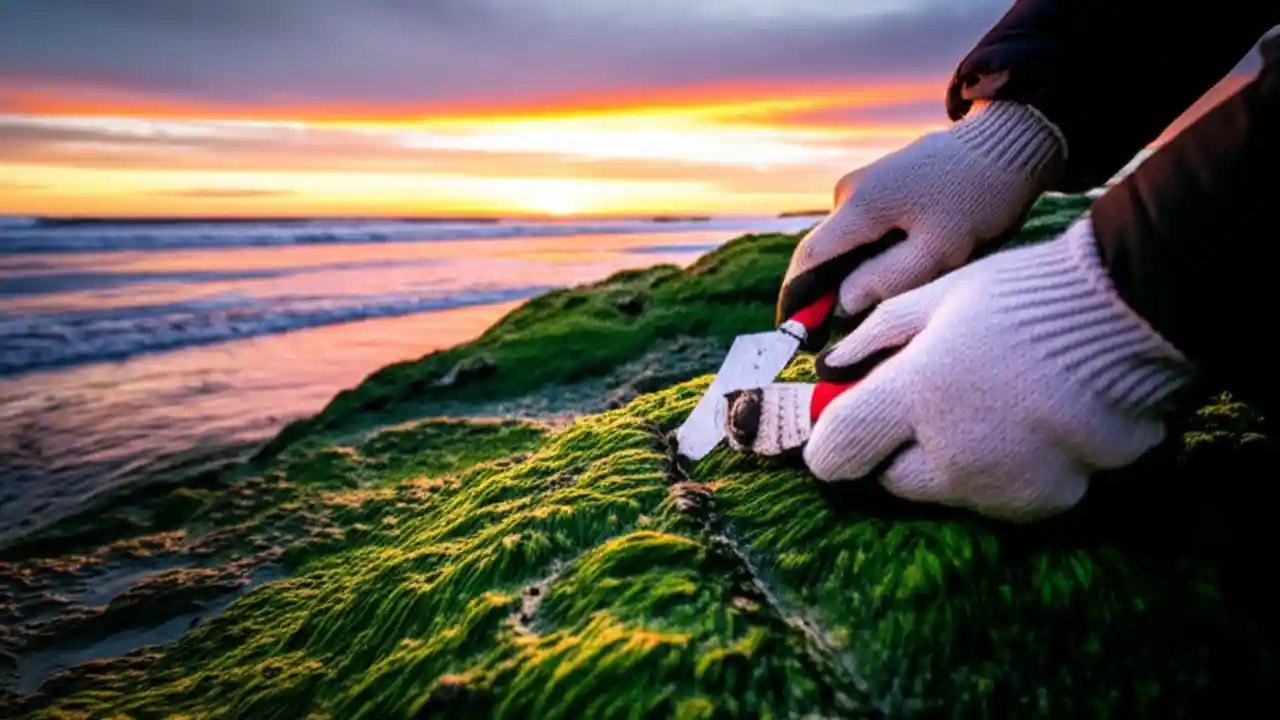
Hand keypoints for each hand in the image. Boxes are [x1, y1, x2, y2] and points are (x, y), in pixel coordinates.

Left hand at [732, 218, 1192, 521]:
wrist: (1129, 318)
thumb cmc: (1025, 296)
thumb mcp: (938, 295)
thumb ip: (875, 337)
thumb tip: (830, 367)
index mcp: (913, 397)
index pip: (836, 454)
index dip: (832, 439)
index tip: (845, 418)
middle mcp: (949, 456)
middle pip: (890, 479)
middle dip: (899, 445)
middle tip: (934, 396)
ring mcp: (999, 487)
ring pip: (946, 489)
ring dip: (954, 459)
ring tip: (993, 400)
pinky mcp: (1045, 502)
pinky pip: (1000, 495)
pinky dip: (1005, 470)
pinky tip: (1030, 423)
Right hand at [778, 101, 1064, 344]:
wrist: (1007, 142)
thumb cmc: (979, 197)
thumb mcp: (941, 248)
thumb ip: (888, 279)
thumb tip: (844, 302)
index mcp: (860, 206)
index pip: (809, 259)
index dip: (797, 301)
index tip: (797, 334)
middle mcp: (851, 191)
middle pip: (825, 251)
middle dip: (824, 293)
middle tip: (834, 334)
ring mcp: (865, 183)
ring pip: (847, 241)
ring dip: (851, 273)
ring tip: (870, 307)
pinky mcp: (883, 183)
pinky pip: (865, 227)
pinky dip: (869, 254)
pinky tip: (893, 272)